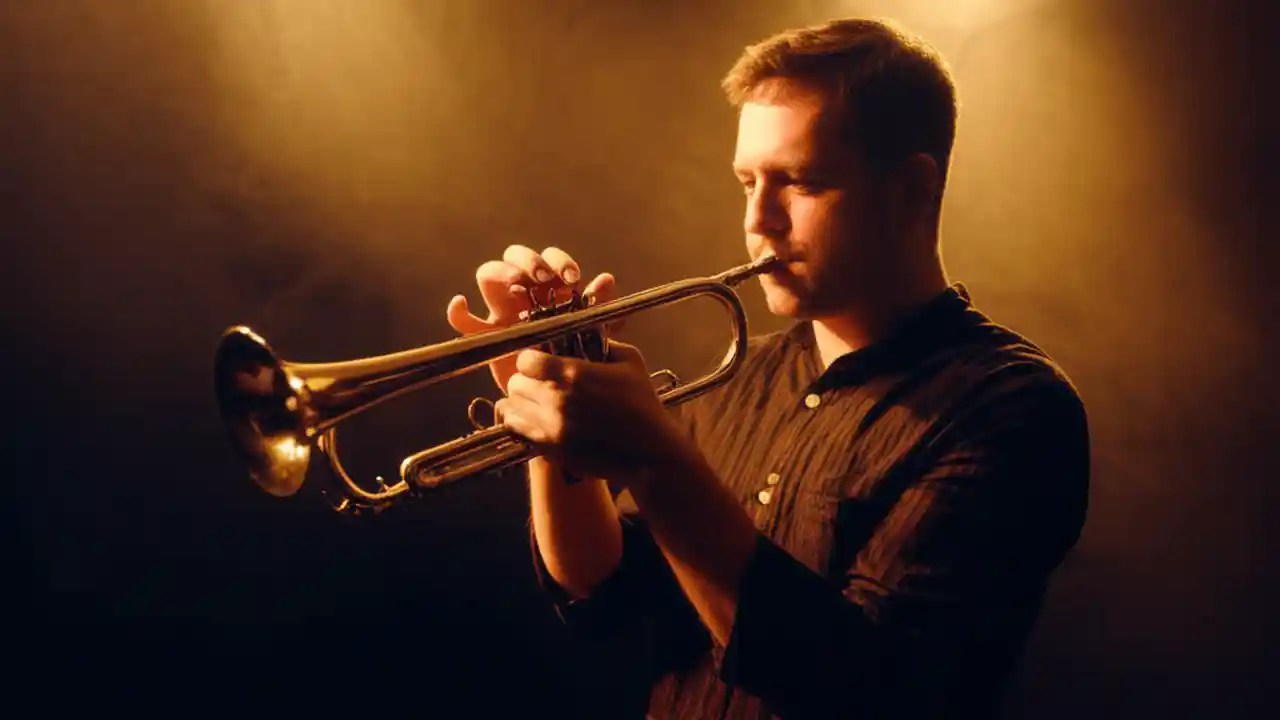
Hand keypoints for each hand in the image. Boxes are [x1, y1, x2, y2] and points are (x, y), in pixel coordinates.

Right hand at [446, 245, 616, 392]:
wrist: (554, 397)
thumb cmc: (570, 360)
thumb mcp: (588, 334)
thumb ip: (597, 309)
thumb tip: (607, 280)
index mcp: (550, 289)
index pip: (549, 259)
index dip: (559, 260)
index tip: (572, 277)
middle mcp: (523, 293)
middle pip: (516, 256)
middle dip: (529, 260)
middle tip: (544, 278)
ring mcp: (501, 311)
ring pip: (489, 273)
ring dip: (502, 271)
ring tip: (517, 283)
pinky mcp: (486, 335)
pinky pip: (462, 320)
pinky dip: (457, 311)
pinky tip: (462, 303)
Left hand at [495, 340, 690, 483]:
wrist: (649, 452)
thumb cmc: (643, 404)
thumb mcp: (630, 361)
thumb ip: (603, 344)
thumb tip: (585, 337)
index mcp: (572, 374)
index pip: (525, 360)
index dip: (531, 360)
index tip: (540, 364)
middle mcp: (555, 401)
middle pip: (514, 385)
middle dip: (525, 382)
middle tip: (539, 385)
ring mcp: (550, 429)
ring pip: (510, 411)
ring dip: (520, 405)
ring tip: (534, 405)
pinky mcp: (550, 452)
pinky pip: (518, 435)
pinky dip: (523, 427)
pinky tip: (536, 424)